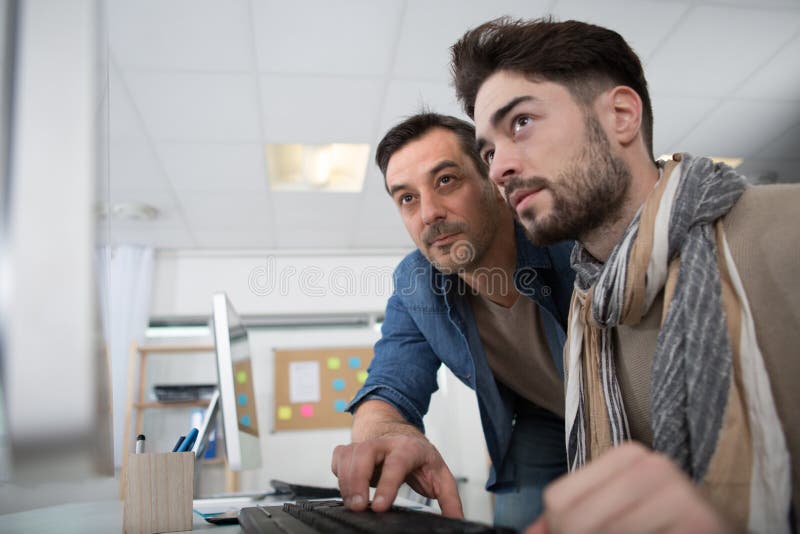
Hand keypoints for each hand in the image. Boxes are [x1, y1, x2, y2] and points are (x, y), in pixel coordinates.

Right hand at [331, 433, 463, 517]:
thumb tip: (456, 520)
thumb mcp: (439, 474)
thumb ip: (449, 498)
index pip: (396, 463)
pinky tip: (348, 490)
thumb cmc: (418, 455)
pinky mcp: (350, 449)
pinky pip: (338, 459)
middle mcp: (384, 443)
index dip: (386, 484)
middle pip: (365, 455)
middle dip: (357, 481)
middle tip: (359, 508)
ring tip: (354, 505)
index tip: (379, 507)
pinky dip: (339, 476)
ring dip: (347, 483)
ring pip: (348, 457)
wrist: (398, 433)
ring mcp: (365, 444)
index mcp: (409, 448)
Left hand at [525, 442, 728, 533]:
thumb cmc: (665, 528)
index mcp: (626, 457)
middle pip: (577, 521)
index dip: (562, 530)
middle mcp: (651, 465)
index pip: (558, 501)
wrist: (720, 532)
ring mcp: (676, 490)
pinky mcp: (697, 519)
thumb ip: (570, 518)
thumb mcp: (616, 515)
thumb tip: (530, 531)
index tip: (581, 533)